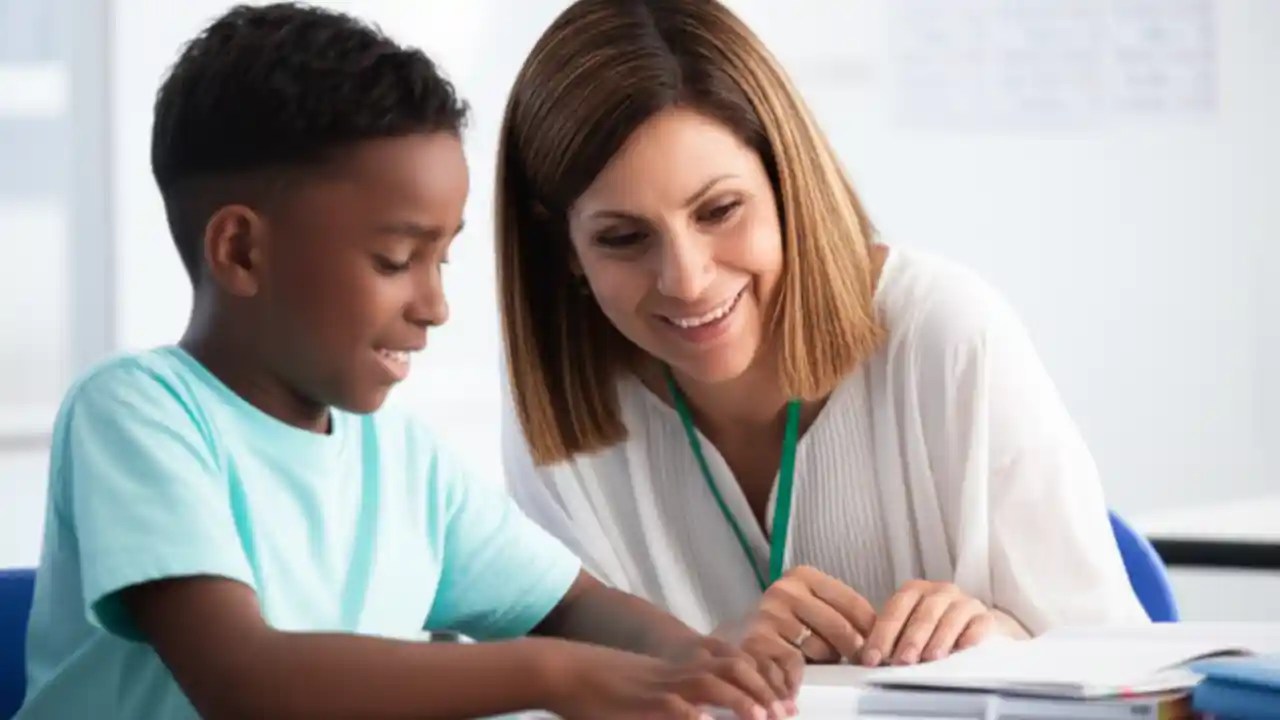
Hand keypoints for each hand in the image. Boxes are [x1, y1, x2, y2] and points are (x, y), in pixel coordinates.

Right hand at [545, 638, 793, 719]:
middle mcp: (674, 673)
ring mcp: (658, 686)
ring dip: (738, 700)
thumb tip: (699, 715)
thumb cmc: (601, 685)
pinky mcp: (640, 702)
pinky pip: (672, 706)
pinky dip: (691, 715)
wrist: (565, 669)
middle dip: (761, 692)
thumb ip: (672, 701)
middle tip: (785, 714)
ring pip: (708, 684)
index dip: (759, 682)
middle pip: (728, 671)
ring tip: (761, 718)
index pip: (729, 666)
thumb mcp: (644, 688)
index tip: (783, 703)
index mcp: (678, 669)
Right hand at [722, 566, 876, 663]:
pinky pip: (796, 665)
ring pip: (821, 649)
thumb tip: (882, 637)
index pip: (853, 603)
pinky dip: (805, 676)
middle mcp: (784, 591)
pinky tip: (806, 678)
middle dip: (855, 650)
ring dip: (828, 662)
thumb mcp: (814, 606)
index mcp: (803, 576)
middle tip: (861, 663)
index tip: (880, 647)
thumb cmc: (787, 623)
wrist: (740, 634)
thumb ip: (844, 613)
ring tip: (823, 663)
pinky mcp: (758, 643)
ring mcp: (769, 616)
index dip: (873, 629)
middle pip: (840, 627)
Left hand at [861, 580, 1015, 666]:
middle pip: (923, 612)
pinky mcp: (987, 617)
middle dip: (910, 638)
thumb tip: (869, 660)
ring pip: (951, 616)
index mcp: (914, 592)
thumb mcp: (911, 630)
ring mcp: (965, 602)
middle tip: (901, 661)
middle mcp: (939, 592)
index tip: (872, 659)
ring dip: (939, 638)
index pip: (895, 610)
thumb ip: (892, 640)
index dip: (882, 634)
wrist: (976, 626)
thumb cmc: (935, 630)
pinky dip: (970, 635)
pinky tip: (962, 649)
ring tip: (930, 658)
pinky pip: (980, 623)